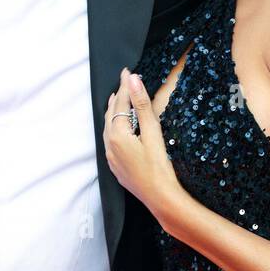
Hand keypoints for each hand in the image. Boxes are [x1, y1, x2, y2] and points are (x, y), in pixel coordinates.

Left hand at [102, 68, 185, 220]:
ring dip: (113, 112)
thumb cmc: (159, 167)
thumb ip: (141, 104)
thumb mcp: (152, 132)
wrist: (161, 198)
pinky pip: (110, 141)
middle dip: (117, 97)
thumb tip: (133, 80)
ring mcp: (112, 158)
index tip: (127, 71)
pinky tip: (120, 128)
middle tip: (124, 82)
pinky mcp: (117, 167)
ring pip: (108, 128)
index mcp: (117, 135)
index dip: (124, 86)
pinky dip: (114, 128)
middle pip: (110, 114)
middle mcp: (110, 145)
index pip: (119, 103)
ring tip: (117, 100)